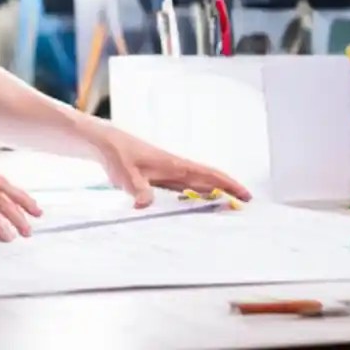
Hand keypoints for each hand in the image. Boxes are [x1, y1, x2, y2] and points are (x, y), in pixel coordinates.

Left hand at [91, 124, 251, 207]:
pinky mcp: (158, 176)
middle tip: (245, 206)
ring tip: (227, 207)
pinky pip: (183, 187)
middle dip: (227, 191)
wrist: (104, 143)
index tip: (245, 194)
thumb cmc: (116, 155)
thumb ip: (137, 189)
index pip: (207, 174)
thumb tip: (146, 204)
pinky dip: (194, 195)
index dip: (227, 184)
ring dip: (212, 193)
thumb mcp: (125, 175)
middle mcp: (175, 168)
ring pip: (196, 184)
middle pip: (207, 180)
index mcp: (174, 165)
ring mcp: (168, 172)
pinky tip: (196, 204)